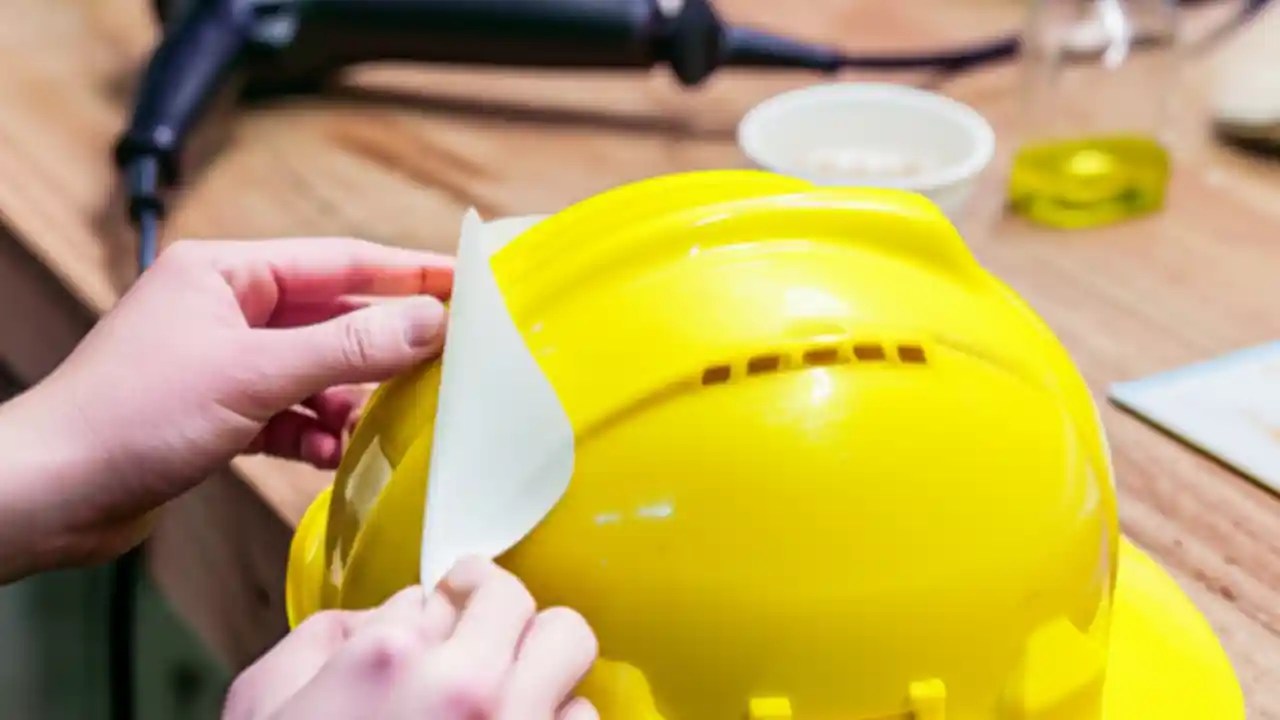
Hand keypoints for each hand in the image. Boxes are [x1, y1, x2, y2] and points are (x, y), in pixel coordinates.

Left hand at [0, 238, 450, 576]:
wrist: (49, 495)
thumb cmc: (127, 418)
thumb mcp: (253, 374)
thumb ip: (348, 348)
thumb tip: (429, 320)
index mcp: (226, 272)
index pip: (340, 260)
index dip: (407, 271)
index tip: (466, 279)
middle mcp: (225, 309)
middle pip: (332, 317)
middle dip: (383, 345)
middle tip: (447, 358)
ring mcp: (221, 361)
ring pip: (314, 369)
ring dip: (348, 398)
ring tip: (383, 422)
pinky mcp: (217, 412)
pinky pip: (289, 411)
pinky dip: (313, 431)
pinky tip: (330, 454)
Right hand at [224, 558, 598, 719]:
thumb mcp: (262, 705)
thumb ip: (324, 639)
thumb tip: (394, 612)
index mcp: (391, 659)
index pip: (449, 590)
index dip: (442, 604)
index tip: (440, 616)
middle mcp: (469, 690)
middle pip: (531, 608)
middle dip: (503, 615)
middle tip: (482, 628)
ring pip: (571, 661)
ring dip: (537, 673)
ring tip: (501, 697)